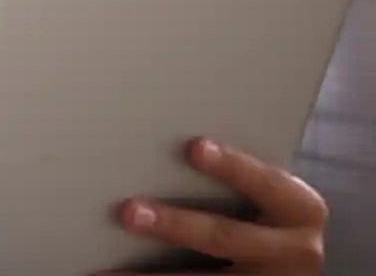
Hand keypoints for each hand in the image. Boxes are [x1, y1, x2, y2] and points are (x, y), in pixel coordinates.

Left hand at [103, 139, 326, 274]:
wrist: (290, 264)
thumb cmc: (267, 212)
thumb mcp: (270, 196)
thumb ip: (237, 177)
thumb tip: (162, 143)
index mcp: (300, 210)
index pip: (266, 184)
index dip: (231, 167)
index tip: (194, 147)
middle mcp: (293, 252)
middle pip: (223, 237)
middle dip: (173, 225)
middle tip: (127, 212)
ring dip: (149, 275)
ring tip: (105, 271)